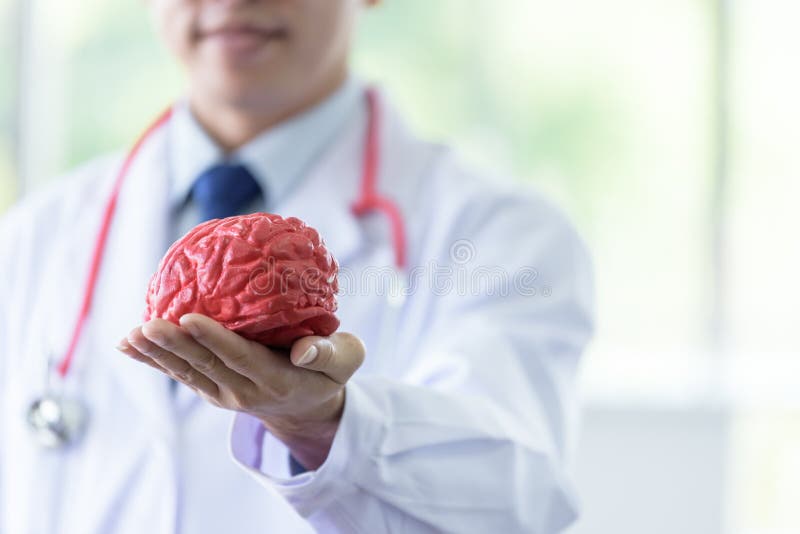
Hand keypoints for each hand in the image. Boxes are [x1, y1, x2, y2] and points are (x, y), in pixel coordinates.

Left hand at [116, 314, 364, 469]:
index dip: (214, 339)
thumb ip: (331, 354)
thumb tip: (303, 351)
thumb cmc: (329, 374)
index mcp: (277, 380)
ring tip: (131, 336)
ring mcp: (224, 394)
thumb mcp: (346, 362)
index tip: (190, 318)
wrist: (308, 408)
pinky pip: (180, 374)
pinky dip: (153, 360)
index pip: (240, 358)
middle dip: (174, 345)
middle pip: (205, 366)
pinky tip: (129, 345)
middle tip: (148, 325)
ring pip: (186, 372)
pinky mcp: (211, 390)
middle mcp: (245, 391)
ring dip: (156, 354)